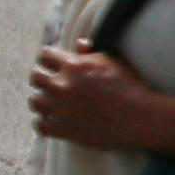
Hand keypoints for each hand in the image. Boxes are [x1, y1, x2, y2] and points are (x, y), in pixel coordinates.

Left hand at [29, 43, 158, 152]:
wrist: (140, 118)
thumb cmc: (130, 87)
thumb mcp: (112, 62)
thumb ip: (90, 53)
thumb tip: (78, 45)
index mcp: (74, 66)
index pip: (44, 55)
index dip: (48, 60)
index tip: (53, 66)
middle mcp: (63, 85)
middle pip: (34, 77)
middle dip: (42, 80)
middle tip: (52, 86)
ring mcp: (62, 109)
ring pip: (34, 102)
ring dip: (42, 102)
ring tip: (52, 105)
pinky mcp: (65, 130)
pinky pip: (40, 126)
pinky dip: (44, 124)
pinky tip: (52, 122)